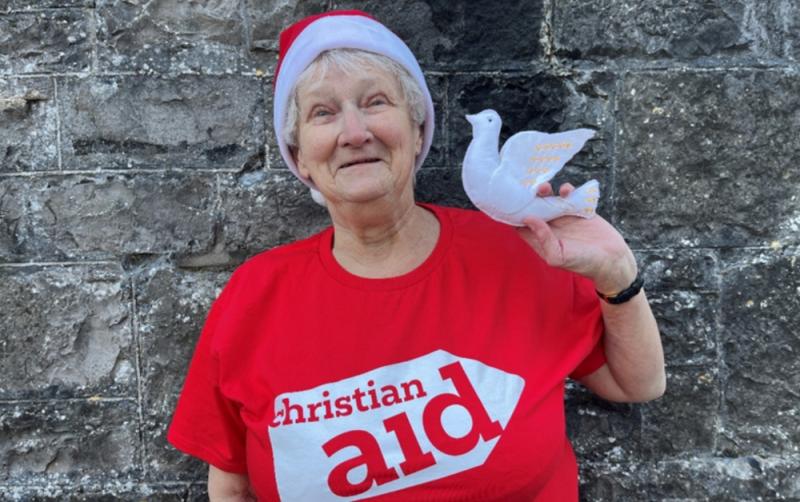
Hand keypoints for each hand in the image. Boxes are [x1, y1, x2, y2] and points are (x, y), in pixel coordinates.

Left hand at [515, 182, 637, 293]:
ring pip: (549, 199)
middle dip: (529, 198)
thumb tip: (529, 219)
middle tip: (530, 190)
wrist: (613, 259)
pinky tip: (567, 191)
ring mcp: (563, 218)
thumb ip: (543, 239)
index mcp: (540, 240)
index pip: (520, 225)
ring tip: (545, 188)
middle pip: (533, 208)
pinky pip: (568, 196)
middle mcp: (549, 228)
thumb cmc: (584, 263)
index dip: (514, 213)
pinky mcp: (578, 210)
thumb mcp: (558, 256)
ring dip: (545, 191)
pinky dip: (566, 190)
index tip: (511, 200)